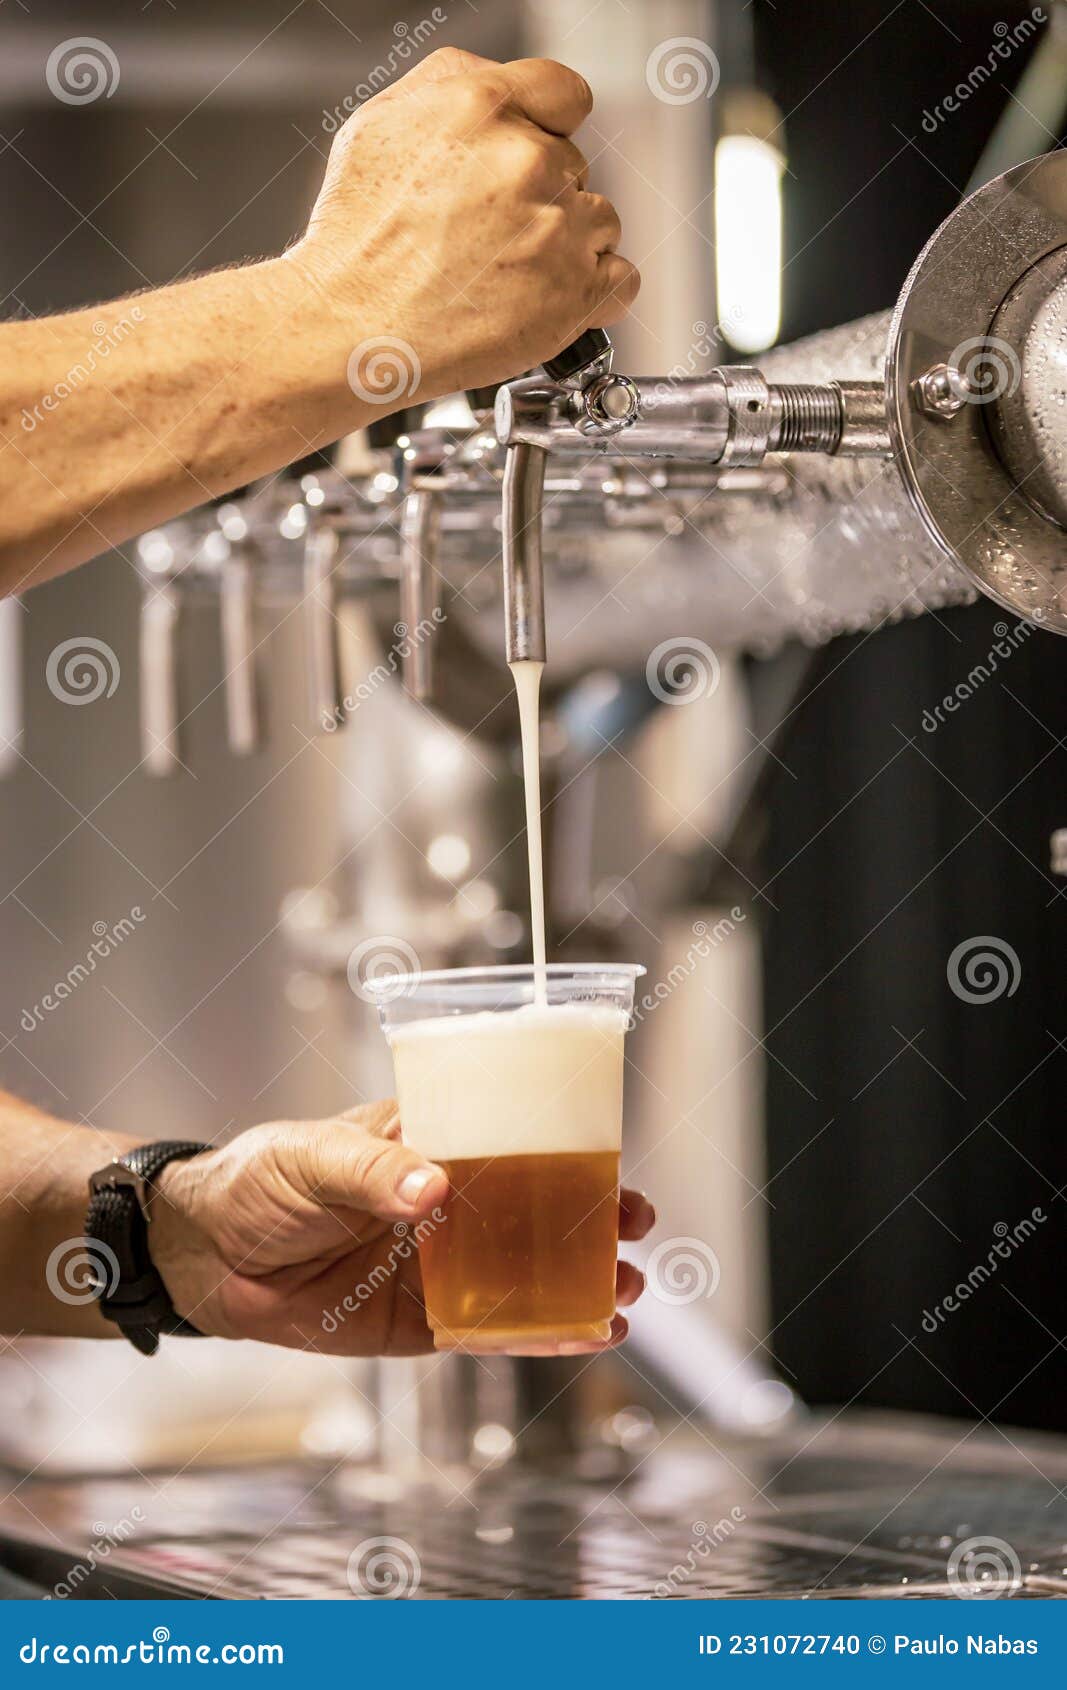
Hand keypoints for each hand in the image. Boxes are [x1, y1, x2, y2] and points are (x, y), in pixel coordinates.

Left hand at [148, 1101, 654, 1357]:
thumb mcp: (313, 1155)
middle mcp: (446, 1206)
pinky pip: (486, 1330)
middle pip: (537, 1213)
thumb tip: (433, 1188)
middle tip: (635, 1230)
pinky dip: (536, 1335)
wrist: (203, 1253)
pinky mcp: (420, 1322)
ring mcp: (437, 1266)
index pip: (514, 1145)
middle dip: (593, 1223)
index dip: (571, 1154)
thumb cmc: (258, 1179)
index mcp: (430, 1147)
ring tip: (625, 1291)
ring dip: (579, 1284)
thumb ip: (373, 1173)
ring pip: (524, 1276)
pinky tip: (582, 1335)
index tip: (615, 1166)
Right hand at [290, 47, 639, 400]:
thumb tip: (500, 83)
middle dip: (542, 193)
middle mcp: (528, 162)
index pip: (566, 93)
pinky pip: (622, 279)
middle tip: (490, 232)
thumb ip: (453, 84)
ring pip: (600, 220)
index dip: (548, 127)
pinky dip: (596, 292)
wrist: (350, 328)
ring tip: (509, 272)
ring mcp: (557, 230)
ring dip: (567, 243)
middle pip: (576, 165)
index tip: (532, 156)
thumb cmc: (355, 239)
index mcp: (483, 106)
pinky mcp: (575, 294)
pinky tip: (549, 297)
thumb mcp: (380, 122)